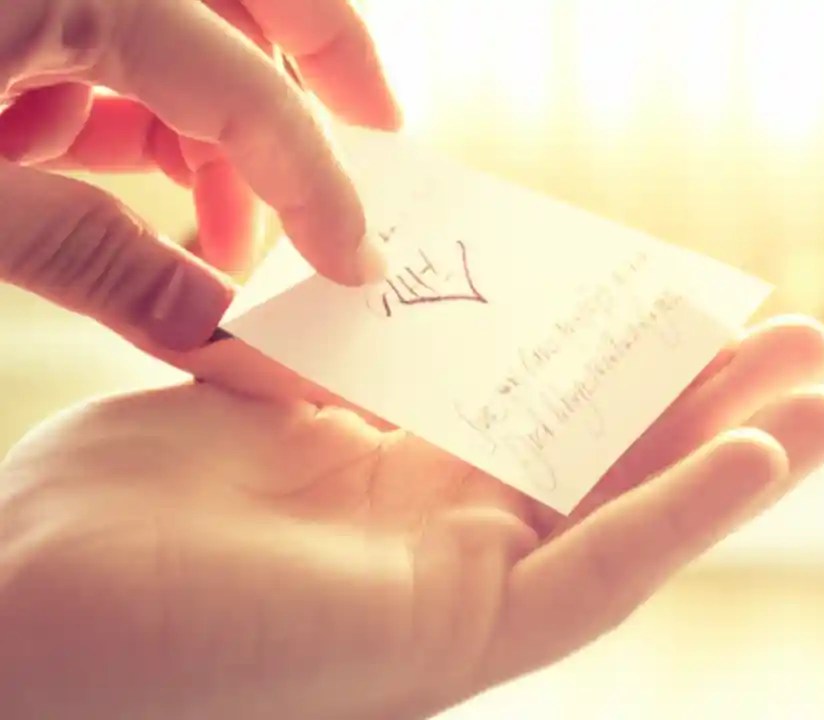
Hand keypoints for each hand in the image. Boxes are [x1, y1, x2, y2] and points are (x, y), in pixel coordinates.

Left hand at [0, 0, 397, 352]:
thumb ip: (87, 255)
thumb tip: (215, 329)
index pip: (250, 92)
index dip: (316, 186)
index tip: (355, 264)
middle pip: (256, 6)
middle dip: (324, 71)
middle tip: (380, 135)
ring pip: (194, 27)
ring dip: (225, 119)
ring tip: (227, 233)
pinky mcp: (19, 3)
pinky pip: (117, 39)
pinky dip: (142, 109)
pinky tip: (146, 184)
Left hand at [0, 317, 823, 719]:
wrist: (26, 606)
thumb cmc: (120, 508)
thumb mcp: (265, 392)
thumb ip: (354, 358)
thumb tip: (406, 284)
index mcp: (410, 487)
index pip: (556, 418)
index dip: (638, 362)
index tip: (699, 298)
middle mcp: (453, 543)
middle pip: (616, 467)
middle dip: (715, 404)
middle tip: (804, 340)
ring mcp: (465, 595)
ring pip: (634, 524)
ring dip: (738, 463)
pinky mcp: (456, 639)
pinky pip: (597, 578)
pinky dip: (683, 519)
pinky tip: (759, 457)